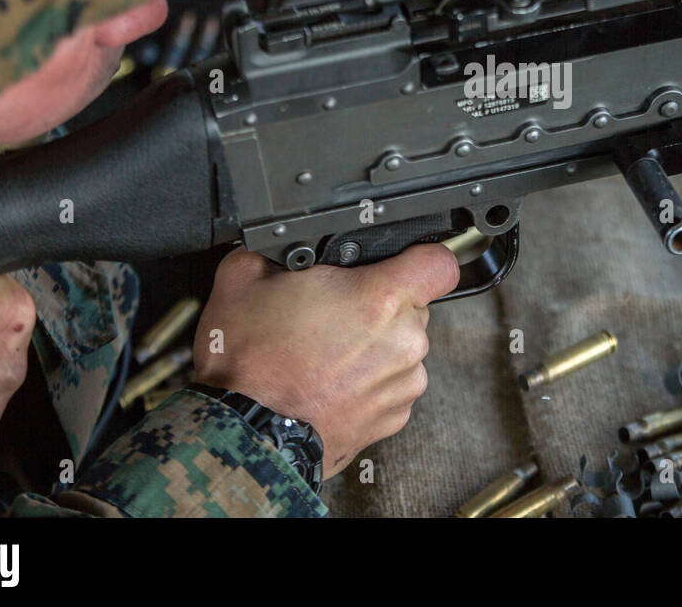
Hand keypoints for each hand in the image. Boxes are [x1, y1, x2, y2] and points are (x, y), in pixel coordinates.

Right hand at [193, 244, 458, 476]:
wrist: (241, 437)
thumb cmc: (249, 364)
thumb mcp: (243, 278)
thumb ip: (276, 250)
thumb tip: (280, 244)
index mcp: (380, 298)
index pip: (439, 263)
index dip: (422, 257)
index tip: (404, 261)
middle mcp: (403, 342)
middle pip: (412, 307)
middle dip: (378, 305)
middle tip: (333, 313)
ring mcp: (402, 384)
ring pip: (401, 349)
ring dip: (373, 347)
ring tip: (324, 354)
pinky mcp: (392, 419)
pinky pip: (391, 386)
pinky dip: (367, 383)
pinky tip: (328, 383)